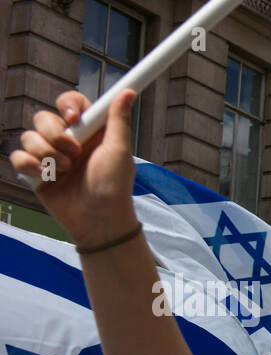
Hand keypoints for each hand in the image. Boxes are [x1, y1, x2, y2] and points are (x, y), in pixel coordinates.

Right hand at [8, 89, 139, 246]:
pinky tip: (46, 177)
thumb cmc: (115, 188)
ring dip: (47, 154)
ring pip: (29, 137)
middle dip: (55, 135)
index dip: (67, 105)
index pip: (70, 104)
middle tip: (74, 155)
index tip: (74, 118)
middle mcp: (68, 141)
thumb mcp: (120, 151)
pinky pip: (17, 157)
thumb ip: (118, 120)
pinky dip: (29, 165)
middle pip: (44, 118)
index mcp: (89, 132)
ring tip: (65, 172)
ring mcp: (50, 157)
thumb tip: (127, 92)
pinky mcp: (36, 173)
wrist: (100, 221)